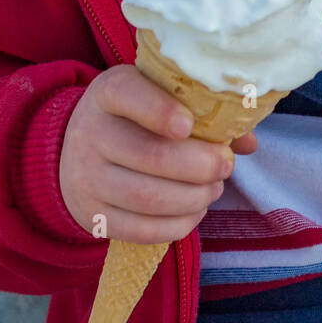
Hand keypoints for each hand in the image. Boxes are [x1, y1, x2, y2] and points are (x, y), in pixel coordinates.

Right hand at [59, 65, 256, 242]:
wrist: (74, 153)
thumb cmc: (134, 118)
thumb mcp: (158, 97)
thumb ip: (203, 111)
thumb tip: (247, 142)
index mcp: (109, 93)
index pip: (128, 95)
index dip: (161, 110)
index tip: (190, 124)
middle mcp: (91, 133)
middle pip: (149, 155)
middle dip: (200, 165)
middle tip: (225, 165)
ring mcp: (87, 179)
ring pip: (148, 197)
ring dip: (194, 197)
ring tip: (214, 188)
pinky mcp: (93, 217)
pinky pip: (141, 230)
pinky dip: (178, 224)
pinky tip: (195, 210)